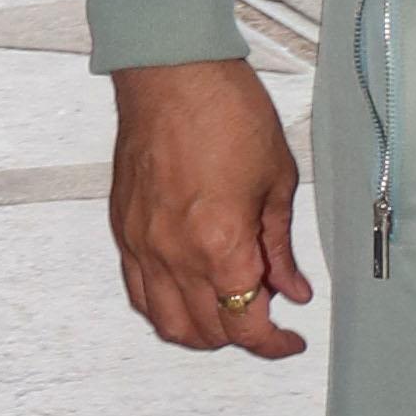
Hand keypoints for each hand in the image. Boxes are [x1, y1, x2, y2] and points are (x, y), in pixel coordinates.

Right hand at [109, 54, 313, 359]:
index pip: (245, 325)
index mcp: (220, 244)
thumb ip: (280, 246)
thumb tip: (292, 287)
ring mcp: (142, 244)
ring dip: (200, 331)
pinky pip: (138, 292)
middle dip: (242, 336)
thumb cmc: (224, 110)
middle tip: (267, 317)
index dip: (274, 343)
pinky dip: (165, 308)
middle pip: (206, 332)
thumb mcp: (276, 182)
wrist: (172, 72)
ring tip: (227, 313)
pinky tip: (188, 293)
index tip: (290, 339)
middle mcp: (174, 254)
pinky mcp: (123, 230)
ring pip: (165, 323)